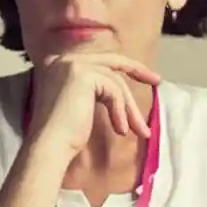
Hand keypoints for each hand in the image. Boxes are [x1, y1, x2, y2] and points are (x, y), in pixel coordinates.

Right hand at [25, 53, 160, 162]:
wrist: (49, 146)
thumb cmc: (63, 136)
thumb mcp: (80, 107)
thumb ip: (93, 92)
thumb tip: (120, 94)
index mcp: (60, 65)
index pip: (99, 60)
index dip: (123, 66)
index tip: (145, 76)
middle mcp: (63, 60)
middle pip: (111, 62)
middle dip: (137, 70)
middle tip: (157, 81)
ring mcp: (72, 65)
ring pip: (114, 81)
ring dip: (128, 107)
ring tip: (138, 130)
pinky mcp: (82, 74)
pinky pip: (113, 90)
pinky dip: (120, 110)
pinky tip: (120, 130)